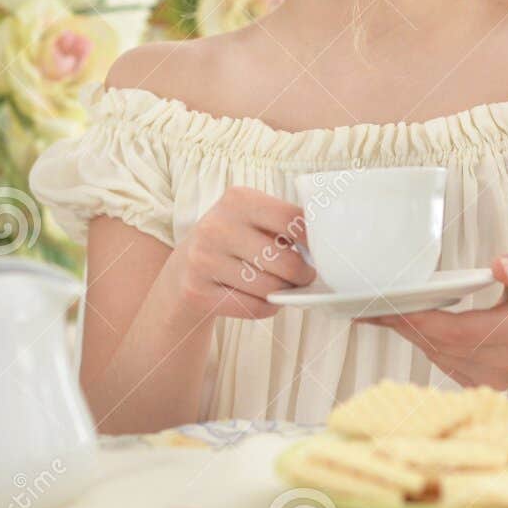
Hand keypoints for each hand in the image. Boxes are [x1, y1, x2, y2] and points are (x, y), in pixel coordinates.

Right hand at [163, 186, 315, 321]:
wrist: (181, 272)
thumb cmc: (232, 243)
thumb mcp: (250, 218)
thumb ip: (284, 222)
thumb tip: (326, 244)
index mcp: (237, 199)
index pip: (292, 220)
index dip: (313, 241)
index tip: (318, 251)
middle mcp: (216, 226)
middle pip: (285, 262)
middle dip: (303, 275)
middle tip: (303, 276)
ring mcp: (203, 260)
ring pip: (270, 290)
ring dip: (283, 294)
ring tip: (280, 286)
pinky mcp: (197, 292)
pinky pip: (254, 308)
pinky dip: (266, 308)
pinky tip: (259, 298)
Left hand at [359, 240, 507, 390]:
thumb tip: (499, 267)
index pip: (458, 333)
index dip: (419, 321)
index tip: (388, 305)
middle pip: (441, 347)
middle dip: (404, 325)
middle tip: (370, 304)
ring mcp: (498, 379)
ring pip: (438, 356)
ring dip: (410, 334)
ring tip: (382, 311)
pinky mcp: (486, 384)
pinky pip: (443, 363)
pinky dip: (424, 343)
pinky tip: (409, 325)